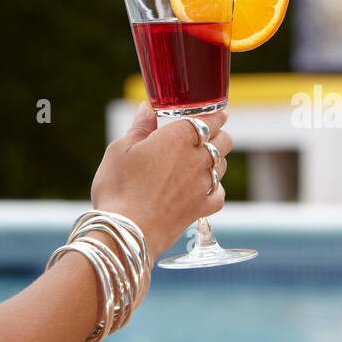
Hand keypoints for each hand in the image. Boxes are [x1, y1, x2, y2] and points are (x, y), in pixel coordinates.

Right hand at [90, 102, 232, 261]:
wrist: (127, 232)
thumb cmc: (118, 189)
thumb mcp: (119, 150)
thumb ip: (139, 128)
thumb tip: (148, 109)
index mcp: (177, 138)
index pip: (208, 120)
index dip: (216, 116)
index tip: (219, 114)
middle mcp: (196, 159)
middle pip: (223, 141)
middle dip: (219, 135)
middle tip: (211, 135)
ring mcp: (202, 185)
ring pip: (222, 166)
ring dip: (216, 160)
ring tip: (205, 160)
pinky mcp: (201, 209)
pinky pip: (219, 194)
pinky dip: (215, 188)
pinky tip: (206, 188)